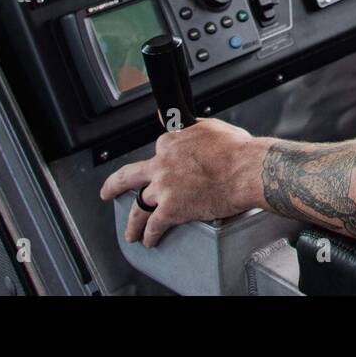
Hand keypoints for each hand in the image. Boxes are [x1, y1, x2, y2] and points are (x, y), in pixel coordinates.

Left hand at [99, 117, 261, 247]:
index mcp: (171, 143)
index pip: (158, 151)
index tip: (165, 165)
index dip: (162, 159)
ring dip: (132, 222)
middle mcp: (162, 165)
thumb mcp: (210, 127)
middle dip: (114, 186)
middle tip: (107, 192)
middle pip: (128, 177)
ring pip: (138, 207)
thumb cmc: (237, 150)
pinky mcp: (172, 209)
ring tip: (130, 232)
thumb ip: (189, 125)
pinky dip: (150, 234)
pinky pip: (154, 225)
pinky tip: (149, 240)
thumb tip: (172, 116)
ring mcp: (164, 188)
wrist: (248, 171)